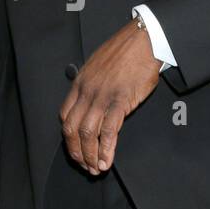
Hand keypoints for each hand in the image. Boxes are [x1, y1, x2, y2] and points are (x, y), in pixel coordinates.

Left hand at [60, 19, 161, 174]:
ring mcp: (103, 96)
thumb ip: (91, 84)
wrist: (144, 39)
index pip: (65, 116)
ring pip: (88, 133)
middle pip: (72, 129)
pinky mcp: (121, 100)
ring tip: (97, 168)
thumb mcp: (98, 65)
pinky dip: (107, 149)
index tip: (75, 150)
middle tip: (85, 166)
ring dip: (90, 155)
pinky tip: (108, 160)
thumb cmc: (125, 51)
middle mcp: (87, 91)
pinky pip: (109, 130)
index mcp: (79, 83)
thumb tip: (90, 101)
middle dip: (76, 152)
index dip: (69, 138)